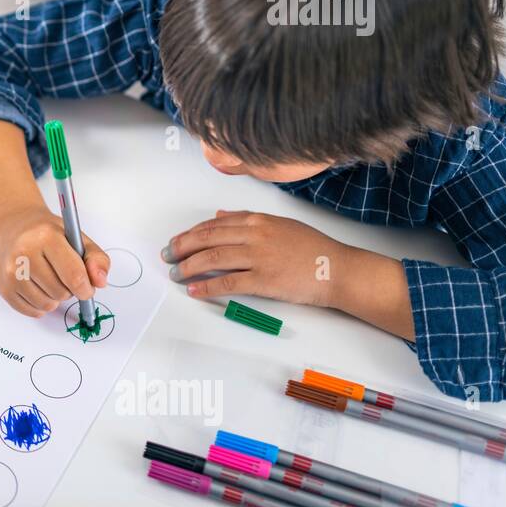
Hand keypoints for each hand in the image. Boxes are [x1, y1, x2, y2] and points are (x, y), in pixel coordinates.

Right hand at [0, 204, 110, 317]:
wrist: (15, 229)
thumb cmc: (48, 235)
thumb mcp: (77, 238)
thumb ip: (96, 259)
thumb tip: (100, 282)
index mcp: (46, 237)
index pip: (73, 275)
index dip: (86, 288)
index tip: (87, 288)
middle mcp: (24, 253)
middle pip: (60, 292)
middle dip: (68, 290)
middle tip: (63, 276)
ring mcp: (10, 272)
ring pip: (47, 305)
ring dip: (55, 298)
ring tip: (50, 281)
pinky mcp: (4, 288)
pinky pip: (33, 312)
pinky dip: (41, 306)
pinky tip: (39, 288)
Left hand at [164, 210, 348, 306]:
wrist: (338, 269)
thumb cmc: (313, 249)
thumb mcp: (280, 225)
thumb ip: (248, 219)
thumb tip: (220, 216)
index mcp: (258, 220)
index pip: (214, 225)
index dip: (190, 234)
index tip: (177, 241)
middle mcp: (255, 235)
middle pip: (207, 239)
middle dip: (181, 247)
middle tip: (167, 255)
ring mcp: (259, 258)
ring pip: (212, 259)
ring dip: (188, 267)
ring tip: (175, 274)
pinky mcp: (264, 281)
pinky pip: (227, 283)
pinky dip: (206, 286)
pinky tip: (193, 290)